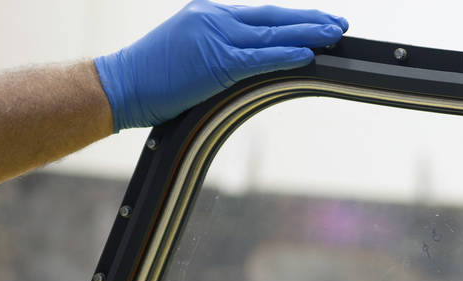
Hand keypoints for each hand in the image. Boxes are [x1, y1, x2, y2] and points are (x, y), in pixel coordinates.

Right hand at [95, 0, 347, 130]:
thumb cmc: (152, 76)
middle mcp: (214, 18)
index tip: (319, 19)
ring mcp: (215, 38)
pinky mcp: (216, 63)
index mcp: (209, 14)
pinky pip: (259, 58)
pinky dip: (285, 55)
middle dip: (310, 20)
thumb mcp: (190, 52)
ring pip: (272, 35)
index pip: (261, 14)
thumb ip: (221, 51)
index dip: (293, 18)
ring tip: (335, 35)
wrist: (121, 85)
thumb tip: (250, 63)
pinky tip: (307, 54)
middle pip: (273, 17)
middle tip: (340, 23)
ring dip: (308, 35)